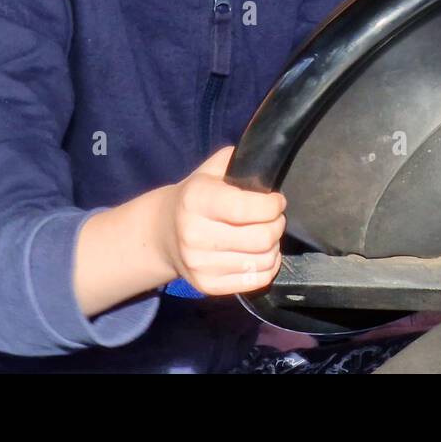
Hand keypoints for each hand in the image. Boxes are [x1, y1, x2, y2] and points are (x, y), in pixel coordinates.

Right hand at [159, 145, 286, 295]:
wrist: (163, 232)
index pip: (246, 208)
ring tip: (265, 234)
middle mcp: (194, 234)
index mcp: (196, 199)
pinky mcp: (207, 286)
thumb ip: (237, 160)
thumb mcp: (210, 170)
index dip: (272, 205)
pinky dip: (268, 266)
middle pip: (261, 237)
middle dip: (277, 224)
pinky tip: (259, 254)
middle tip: (274, 218)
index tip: (276, 200)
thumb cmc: (196, 196)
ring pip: (263, 260)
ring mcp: (199, 264)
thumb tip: (268, 156)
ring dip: (274, 246)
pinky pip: (257, 280)